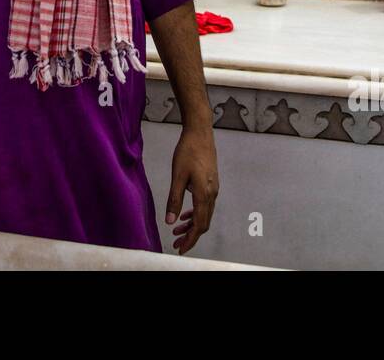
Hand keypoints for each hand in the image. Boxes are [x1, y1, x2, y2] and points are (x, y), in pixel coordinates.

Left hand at [165, 125, 218, 254]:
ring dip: (192, 225)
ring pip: (205, 214)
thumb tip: (170, 221)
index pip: (199, 224)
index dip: (190, 239)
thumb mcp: (177, 176)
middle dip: (191, 235)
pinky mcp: (211, 183)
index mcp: (204, 194)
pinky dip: (196, 213)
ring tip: (177, 231)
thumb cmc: (188, 151)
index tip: (180, 248)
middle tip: (177, 243)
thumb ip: (174, 200)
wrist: (200, 133)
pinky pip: (205, 205)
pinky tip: (185, 214)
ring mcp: (213, 189)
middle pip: (204, 223)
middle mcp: (212, 194)